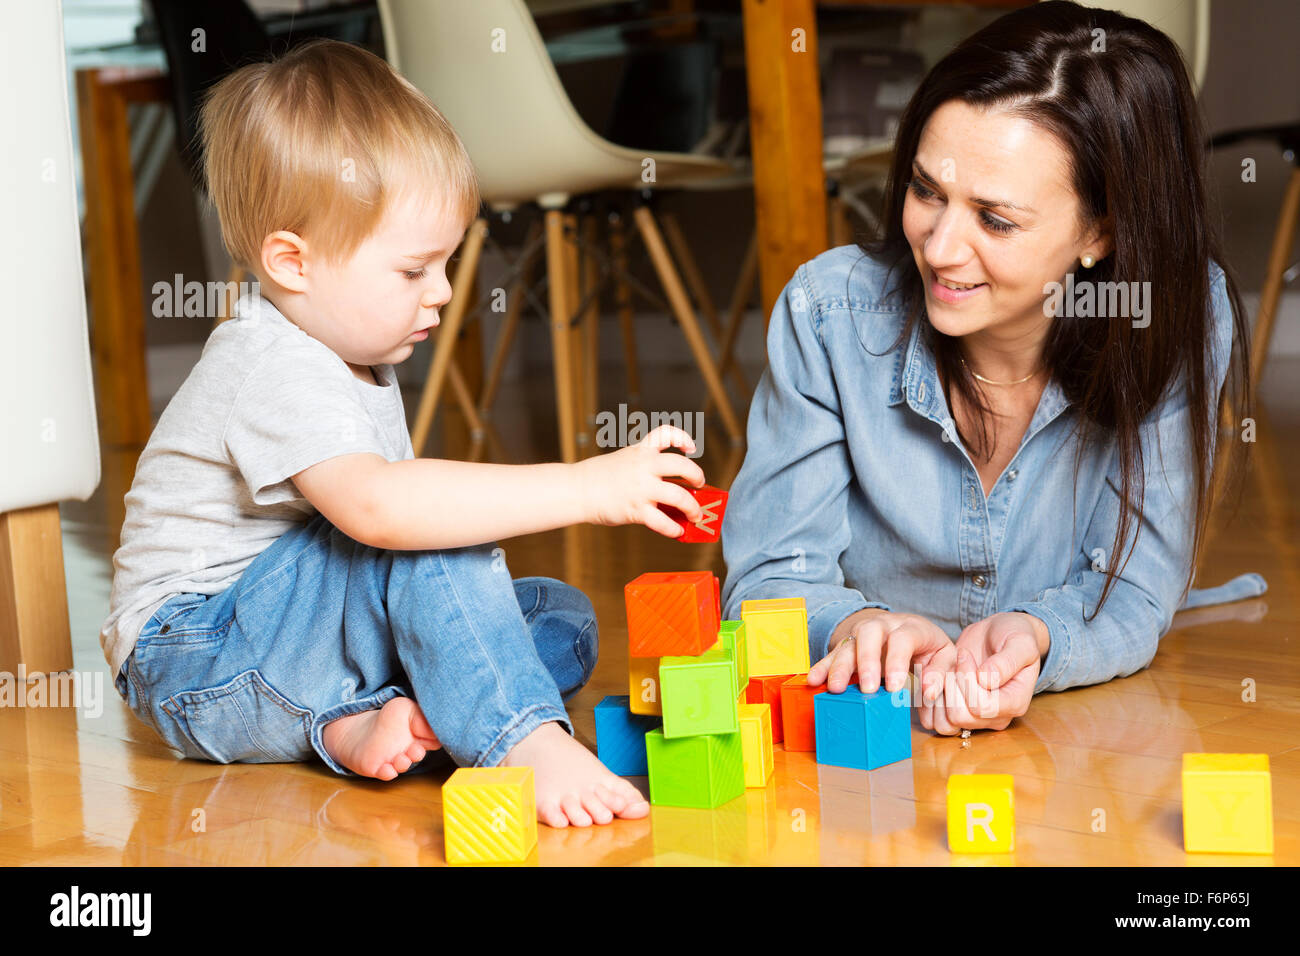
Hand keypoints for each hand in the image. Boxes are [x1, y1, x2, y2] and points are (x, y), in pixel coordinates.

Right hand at [573, 424, 707, 537]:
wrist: (578, 490)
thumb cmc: (600, 478)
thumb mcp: (624, 461)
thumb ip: (645, 468)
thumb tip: (672, 490)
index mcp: (641, 451)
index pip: (666, 434)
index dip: (682, 438)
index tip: (690, 448)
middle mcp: (644, 467)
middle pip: (682, 465)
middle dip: (696, 475)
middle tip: (699, 484)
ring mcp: (641, 488)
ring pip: (679, 496)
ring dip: (692, 508)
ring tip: (695, 514)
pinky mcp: (636, 509)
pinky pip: (663, 522)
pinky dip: (674, 529)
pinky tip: (677, 531)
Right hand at [808, 608, 956, 697]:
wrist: (908, 629)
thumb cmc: (928, 646)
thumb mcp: (944, 655)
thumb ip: (940, 673)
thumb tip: (928, 691)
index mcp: (911, 627)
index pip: (903, 638)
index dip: (897, 661)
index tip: (895, 687)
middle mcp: (884, 626)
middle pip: (870, 633)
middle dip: (866, 661)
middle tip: (867, 688)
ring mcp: (863, 633)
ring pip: (848, 643)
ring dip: (840, 666)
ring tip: (835, 688)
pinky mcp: (849, 645)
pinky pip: (834, 653)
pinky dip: (823, 667)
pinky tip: (815, 680)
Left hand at [923, 611, 1043, 734]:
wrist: (997, 634)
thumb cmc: (1013, 635)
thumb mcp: (1020, 642)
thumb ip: (1007, 661)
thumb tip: (986, 680)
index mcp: (1015, 703)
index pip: (981, 707)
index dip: (966, 681)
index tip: (964, 655)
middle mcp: (997, 716)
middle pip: (960, 717)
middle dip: (952, 685)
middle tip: (956, 662)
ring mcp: (978, 718)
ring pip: (946, 722)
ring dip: (942, 691)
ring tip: (951, 669)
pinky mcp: (961, 713)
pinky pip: (936, 720)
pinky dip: (933, 697)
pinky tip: (942, 676)